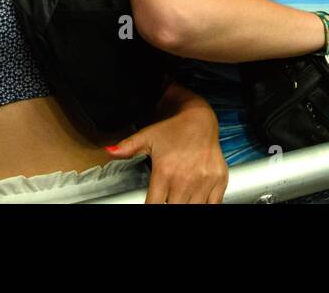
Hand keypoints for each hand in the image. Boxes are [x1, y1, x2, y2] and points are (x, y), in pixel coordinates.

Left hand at [109, 97, 228, 203]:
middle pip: (175, 209)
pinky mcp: (219, 180)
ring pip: (194, 209)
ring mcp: (204, 181)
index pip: (154, 205)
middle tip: (167, 199)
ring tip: (180, 199)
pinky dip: (206, 206)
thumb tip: (108, 150)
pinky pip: (214, 204)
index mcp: (165, 171)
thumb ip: (128, 147)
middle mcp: (185, 179)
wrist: (201, 118)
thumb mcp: (147, 136)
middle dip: (169, 206)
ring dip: (186, 206)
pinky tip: (197, 201)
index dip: (150, 207)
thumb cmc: (174, 129)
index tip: (151, 203)